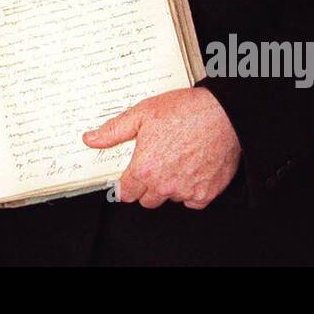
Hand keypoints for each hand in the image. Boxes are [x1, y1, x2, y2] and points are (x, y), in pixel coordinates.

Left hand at [84, 87, 240, 209]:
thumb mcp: (142, 114)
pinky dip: (191, 190)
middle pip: (147, 200)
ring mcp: (186, 191)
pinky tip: (192, 169)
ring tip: (176, 161)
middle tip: (155, 164)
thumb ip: (114, 131)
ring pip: (170, 199)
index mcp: (144, 169)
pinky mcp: (207, 193)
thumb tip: (90, 139)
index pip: (125, 193)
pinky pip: (193, 201)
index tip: (131, 176)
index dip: (126, 184)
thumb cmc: (185, 111)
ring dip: (170, 187)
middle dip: (147, 186)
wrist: (224, 113)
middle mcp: (164, 185)